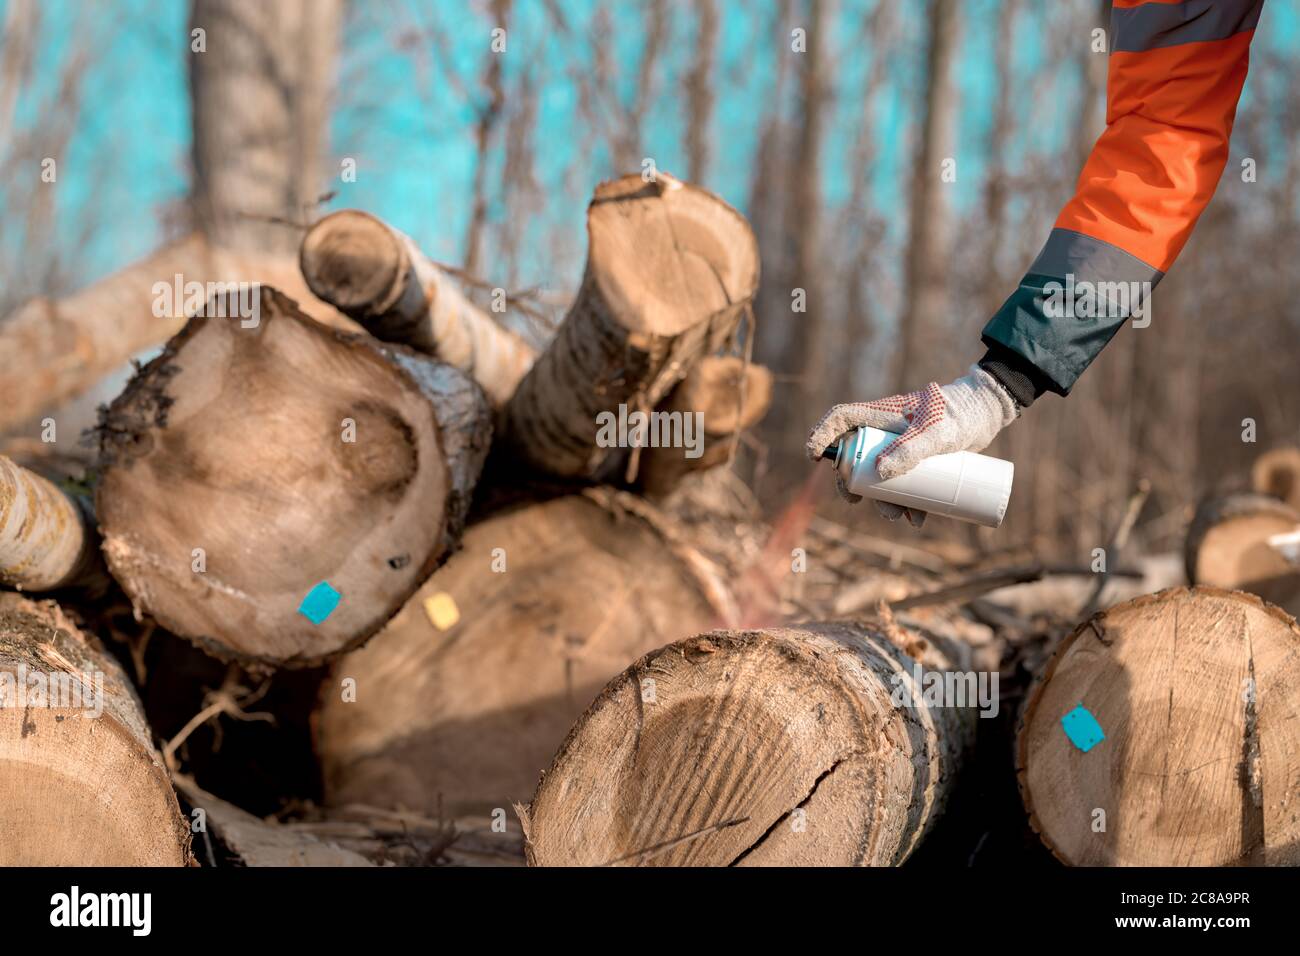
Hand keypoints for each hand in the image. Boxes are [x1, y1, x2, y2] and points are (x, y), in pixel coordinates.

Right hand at [806, 364, 1019, 526]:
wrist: (987, 415)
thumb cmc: (959, 415)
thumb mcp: (936, 434)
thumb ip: (910, 449)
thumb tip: (879, 473)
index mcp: (881, 415)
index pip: (841, 419)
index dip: (822, 434)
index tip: (813, 456)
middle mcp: (885, 430)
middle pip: (854, 455)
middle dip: (851, 482)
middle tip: (855, 501)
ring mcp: (900, 446)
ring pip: (878, 476)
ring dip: (883, 500)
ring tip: (900, 518)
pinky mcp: (916, 460)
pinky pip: (903, 484)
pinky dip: (907, 503)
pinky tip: (918, 519)